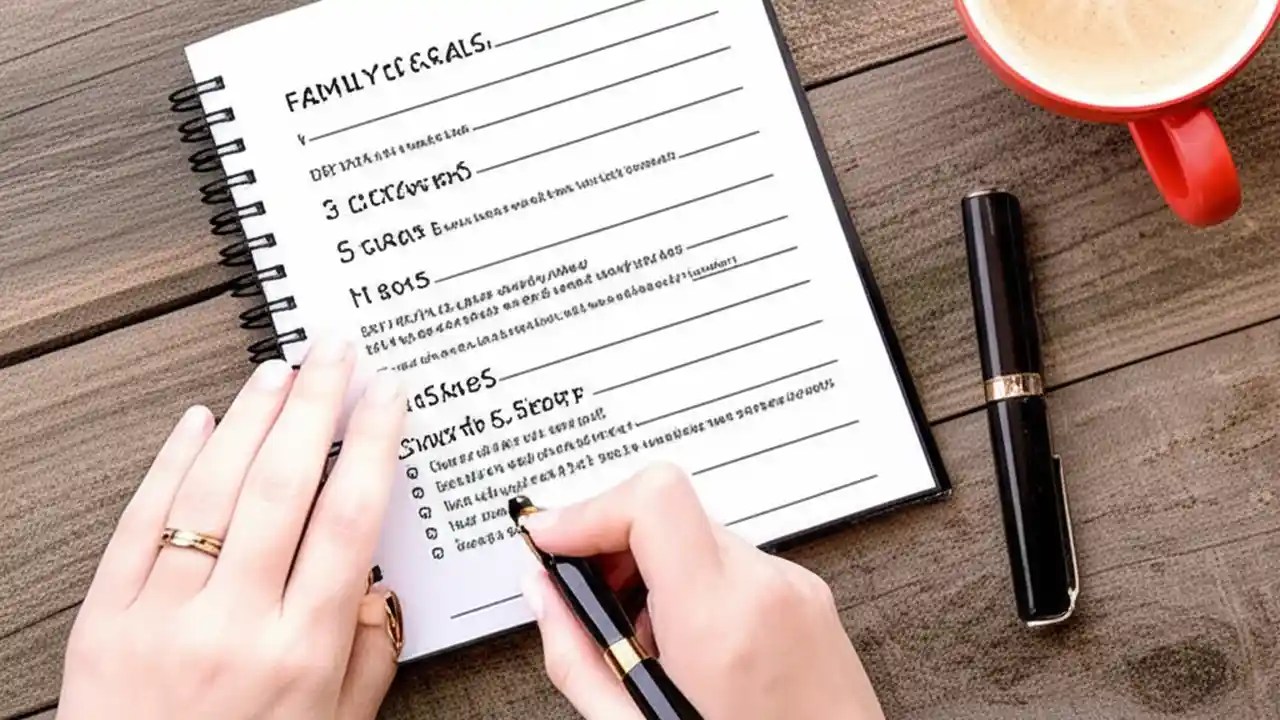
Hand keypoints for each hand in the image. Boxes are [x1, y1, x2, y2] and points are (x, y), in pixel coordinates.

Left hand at [59, 340, 406, 719]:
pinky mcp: (105, 616)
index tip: (387, 398)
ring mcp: (163, 616)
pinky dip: (170, 463)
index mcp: (301, 650)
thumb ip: (367, 653)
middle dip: (317, 404)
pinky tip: (197, 422)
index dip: (373, 443)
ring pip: (214, 489)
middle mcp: (234, 625)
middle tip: (335, 353)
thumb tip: (377, 581)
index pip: (349, 519)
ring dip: (251, 418)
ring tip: (278, 372)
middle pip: (286, 486)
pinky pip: (139, 522)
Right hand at [520, 463, 884, 719]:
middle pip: (666, 512)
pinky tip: (687, 648)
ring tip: (643, 641)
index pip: (653, 499)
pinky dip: (692, 588)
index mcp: (721, 621)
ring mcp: (795, 588)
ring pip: (696, 535)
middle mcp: (767, 589)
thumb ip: (579, 658)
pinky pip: (732, 563)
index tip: (553, 536)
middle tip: (586, 598)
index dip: (588, 510)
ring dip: (651, 571)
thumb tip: (546, 596)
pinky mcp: (808, 596)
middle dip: (611, 546)